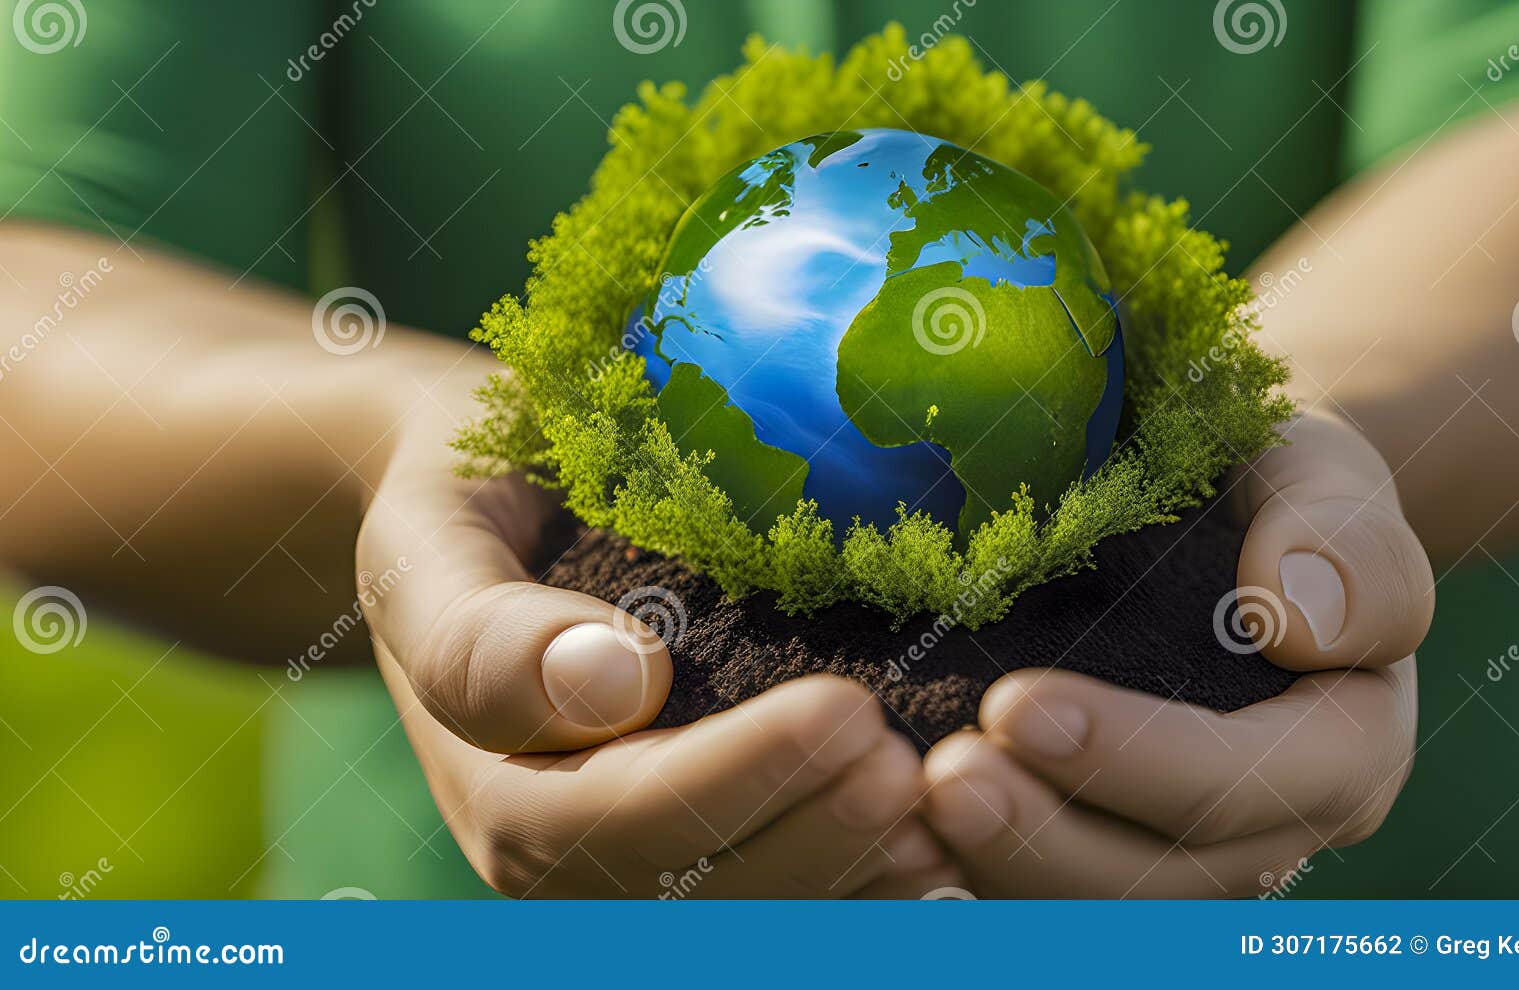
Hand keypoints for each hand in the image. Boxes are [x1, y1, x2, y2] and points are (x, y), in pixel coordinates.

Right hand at [358, 387, 954, 896]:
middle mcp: (560, 858)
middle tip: (916, 767)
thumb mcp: (431, 545)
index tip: (847, 710)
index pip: (626, 815)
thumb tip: (618, 683)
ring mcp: (625, 868)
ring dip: (854, 890)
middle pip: (700, 893)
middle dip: (819, 843)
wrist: (478, 510)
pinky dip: (861, 894)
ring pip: (749, 920)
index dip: (740, 777)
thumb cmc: (462, 503)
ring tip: (946, 826)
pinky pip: (775, 902)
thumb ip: (487, 635)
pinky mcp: (689, 852)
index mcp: (498, 788)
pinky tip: (944, 864)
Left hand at [919, 409, 1433, 896]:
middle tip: (939, 779)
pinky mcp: (1112, 844)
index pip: (1243, 785)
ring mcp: (1188, 852)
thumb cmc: (1279, 493)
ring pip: (1097, 907)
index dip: (1132, 761)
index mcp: (1345, 750)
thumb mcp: (1330, 481)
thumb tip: (1291, 616)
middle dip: (1044, 840)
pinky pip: (1048, 890)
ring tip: (907, 808)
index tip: (1015, 705)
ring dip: (1001, 868)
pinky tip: (898, 832)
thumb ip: (1341, 539)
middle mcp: (1271, 829)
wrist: (1231, 516)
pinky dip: (974, 873)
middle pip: (1161, 880)